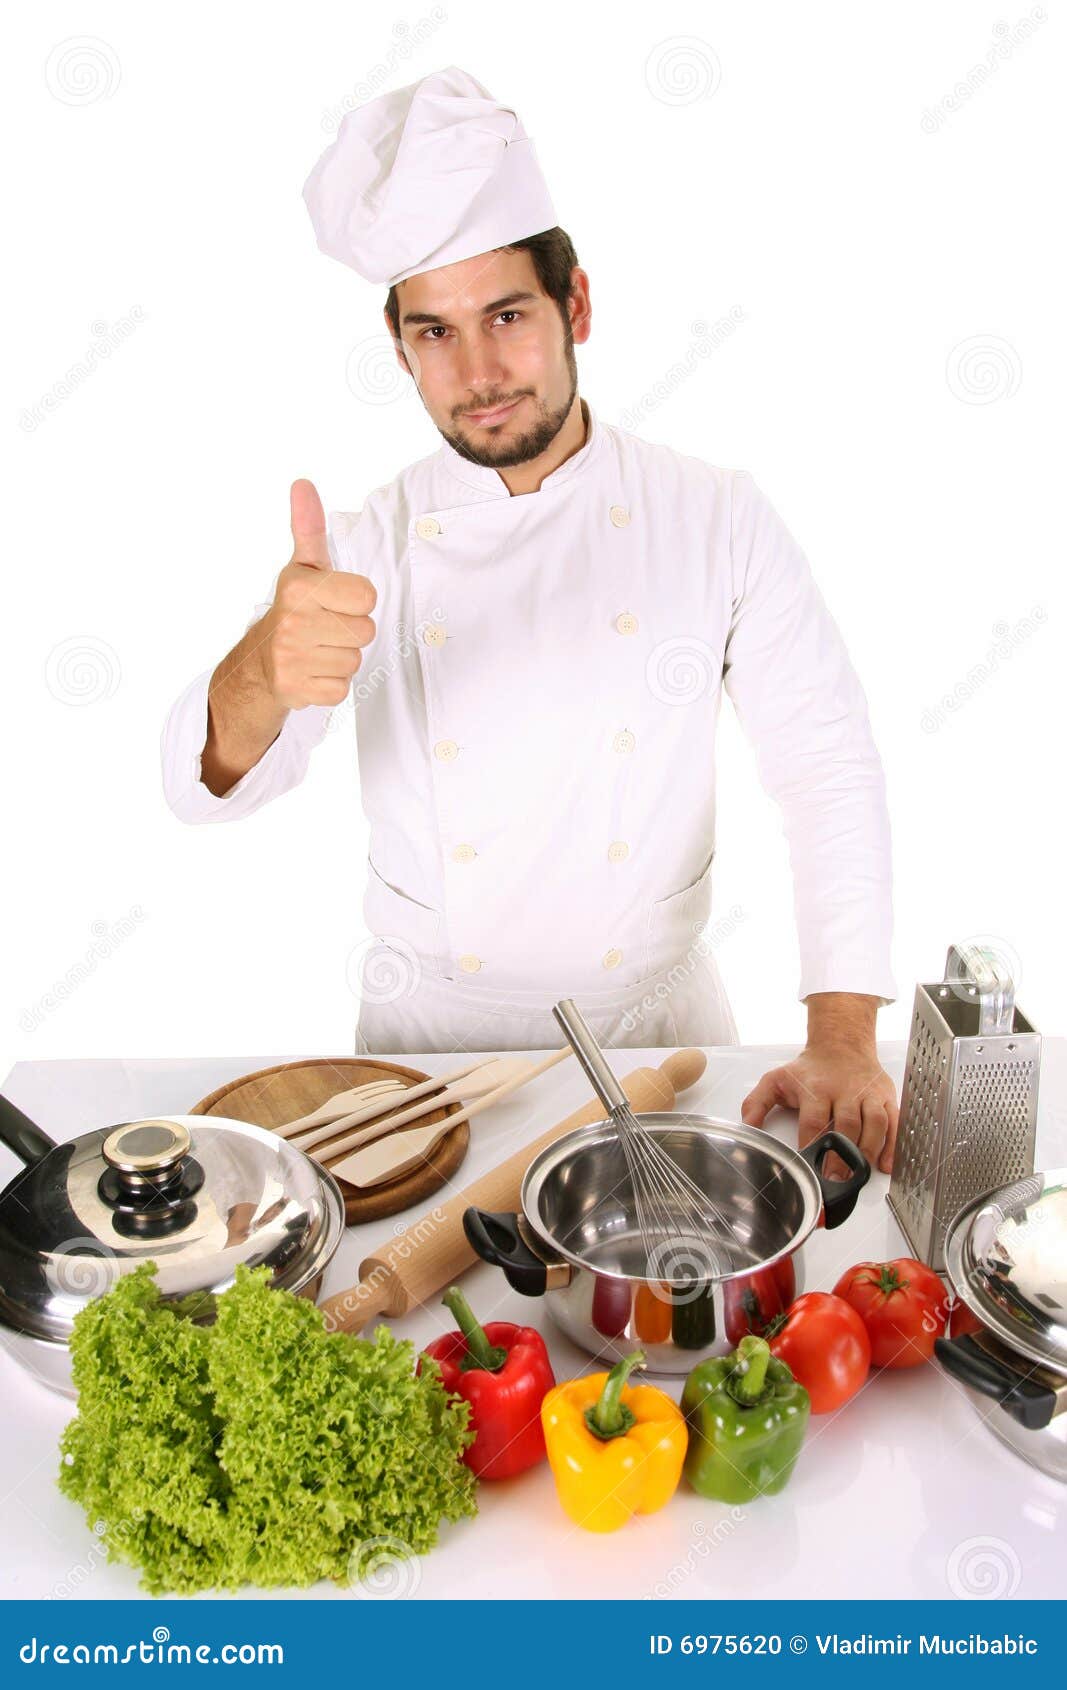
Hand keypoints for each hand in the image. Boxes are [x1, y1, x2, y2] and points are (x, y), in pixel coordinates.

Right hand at [261, 479, 376, 709]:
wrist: (260, 660)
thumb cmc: (295, 608)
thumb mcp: (303, 566)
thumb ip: (309, 527)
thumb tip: (303, 484)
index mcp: (299, 588)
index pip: (367, 597)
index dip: (357, 601)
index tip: (334, 602)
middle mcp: (292, 622)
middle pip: (365, 631)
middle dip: (351, 631)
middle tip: (326, 628)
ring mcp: (291, 658)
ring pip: (354, 661)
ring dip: (341, 657)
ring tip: (318, 648)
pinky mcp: (295, 689)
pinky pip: (341, 688)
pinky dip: (332, 683)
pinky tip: (313, 670)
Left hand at [740, 1042, 898, 1176]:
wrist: (841, 1043)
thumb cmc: (809, 1069)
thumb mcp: (776, 1080)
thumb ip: (756, 1104)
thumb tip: (747, 1129)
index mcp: (816, 1088)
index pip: (814, 1121)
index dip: (811, 1145)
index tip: (807, 1168)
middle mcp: (844, 1090)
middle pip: (846, 1126)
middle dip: (842, 1157)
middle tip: (836, 1182)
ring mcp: (868, 1093)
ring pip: (874, 1124)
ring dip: (867, 1152)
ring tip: (858, 1176)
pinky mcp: (885, 1096)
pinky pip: (895, 1122)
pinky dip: (893, 1145)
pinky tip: (886, 1164)